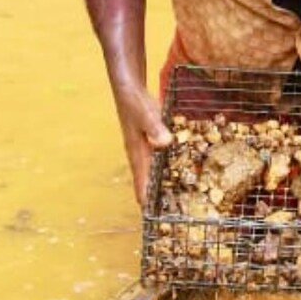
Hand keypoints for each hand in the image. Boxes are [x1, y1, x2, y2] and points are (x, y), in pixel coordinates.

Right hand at [117, 90, 171, 205]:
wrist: (127, 86)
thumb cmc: (134, 100)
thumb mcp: (145, 112)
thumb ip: (155, 126)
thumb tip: (166, 143)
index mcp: (136, 150)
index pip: (141, 178)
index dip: (145, 195)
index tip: (150, 213)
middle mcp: (138, 151)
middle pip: (145, 177)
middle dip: (152, 193)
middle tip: (163, 211)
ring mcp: (142, 144)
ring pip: (150, 168)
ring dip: (157, 181)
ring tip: (169, 196)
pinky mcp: (149, 137)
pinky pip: (156, 156)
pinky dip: (163, 165)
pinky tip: (172, 167)